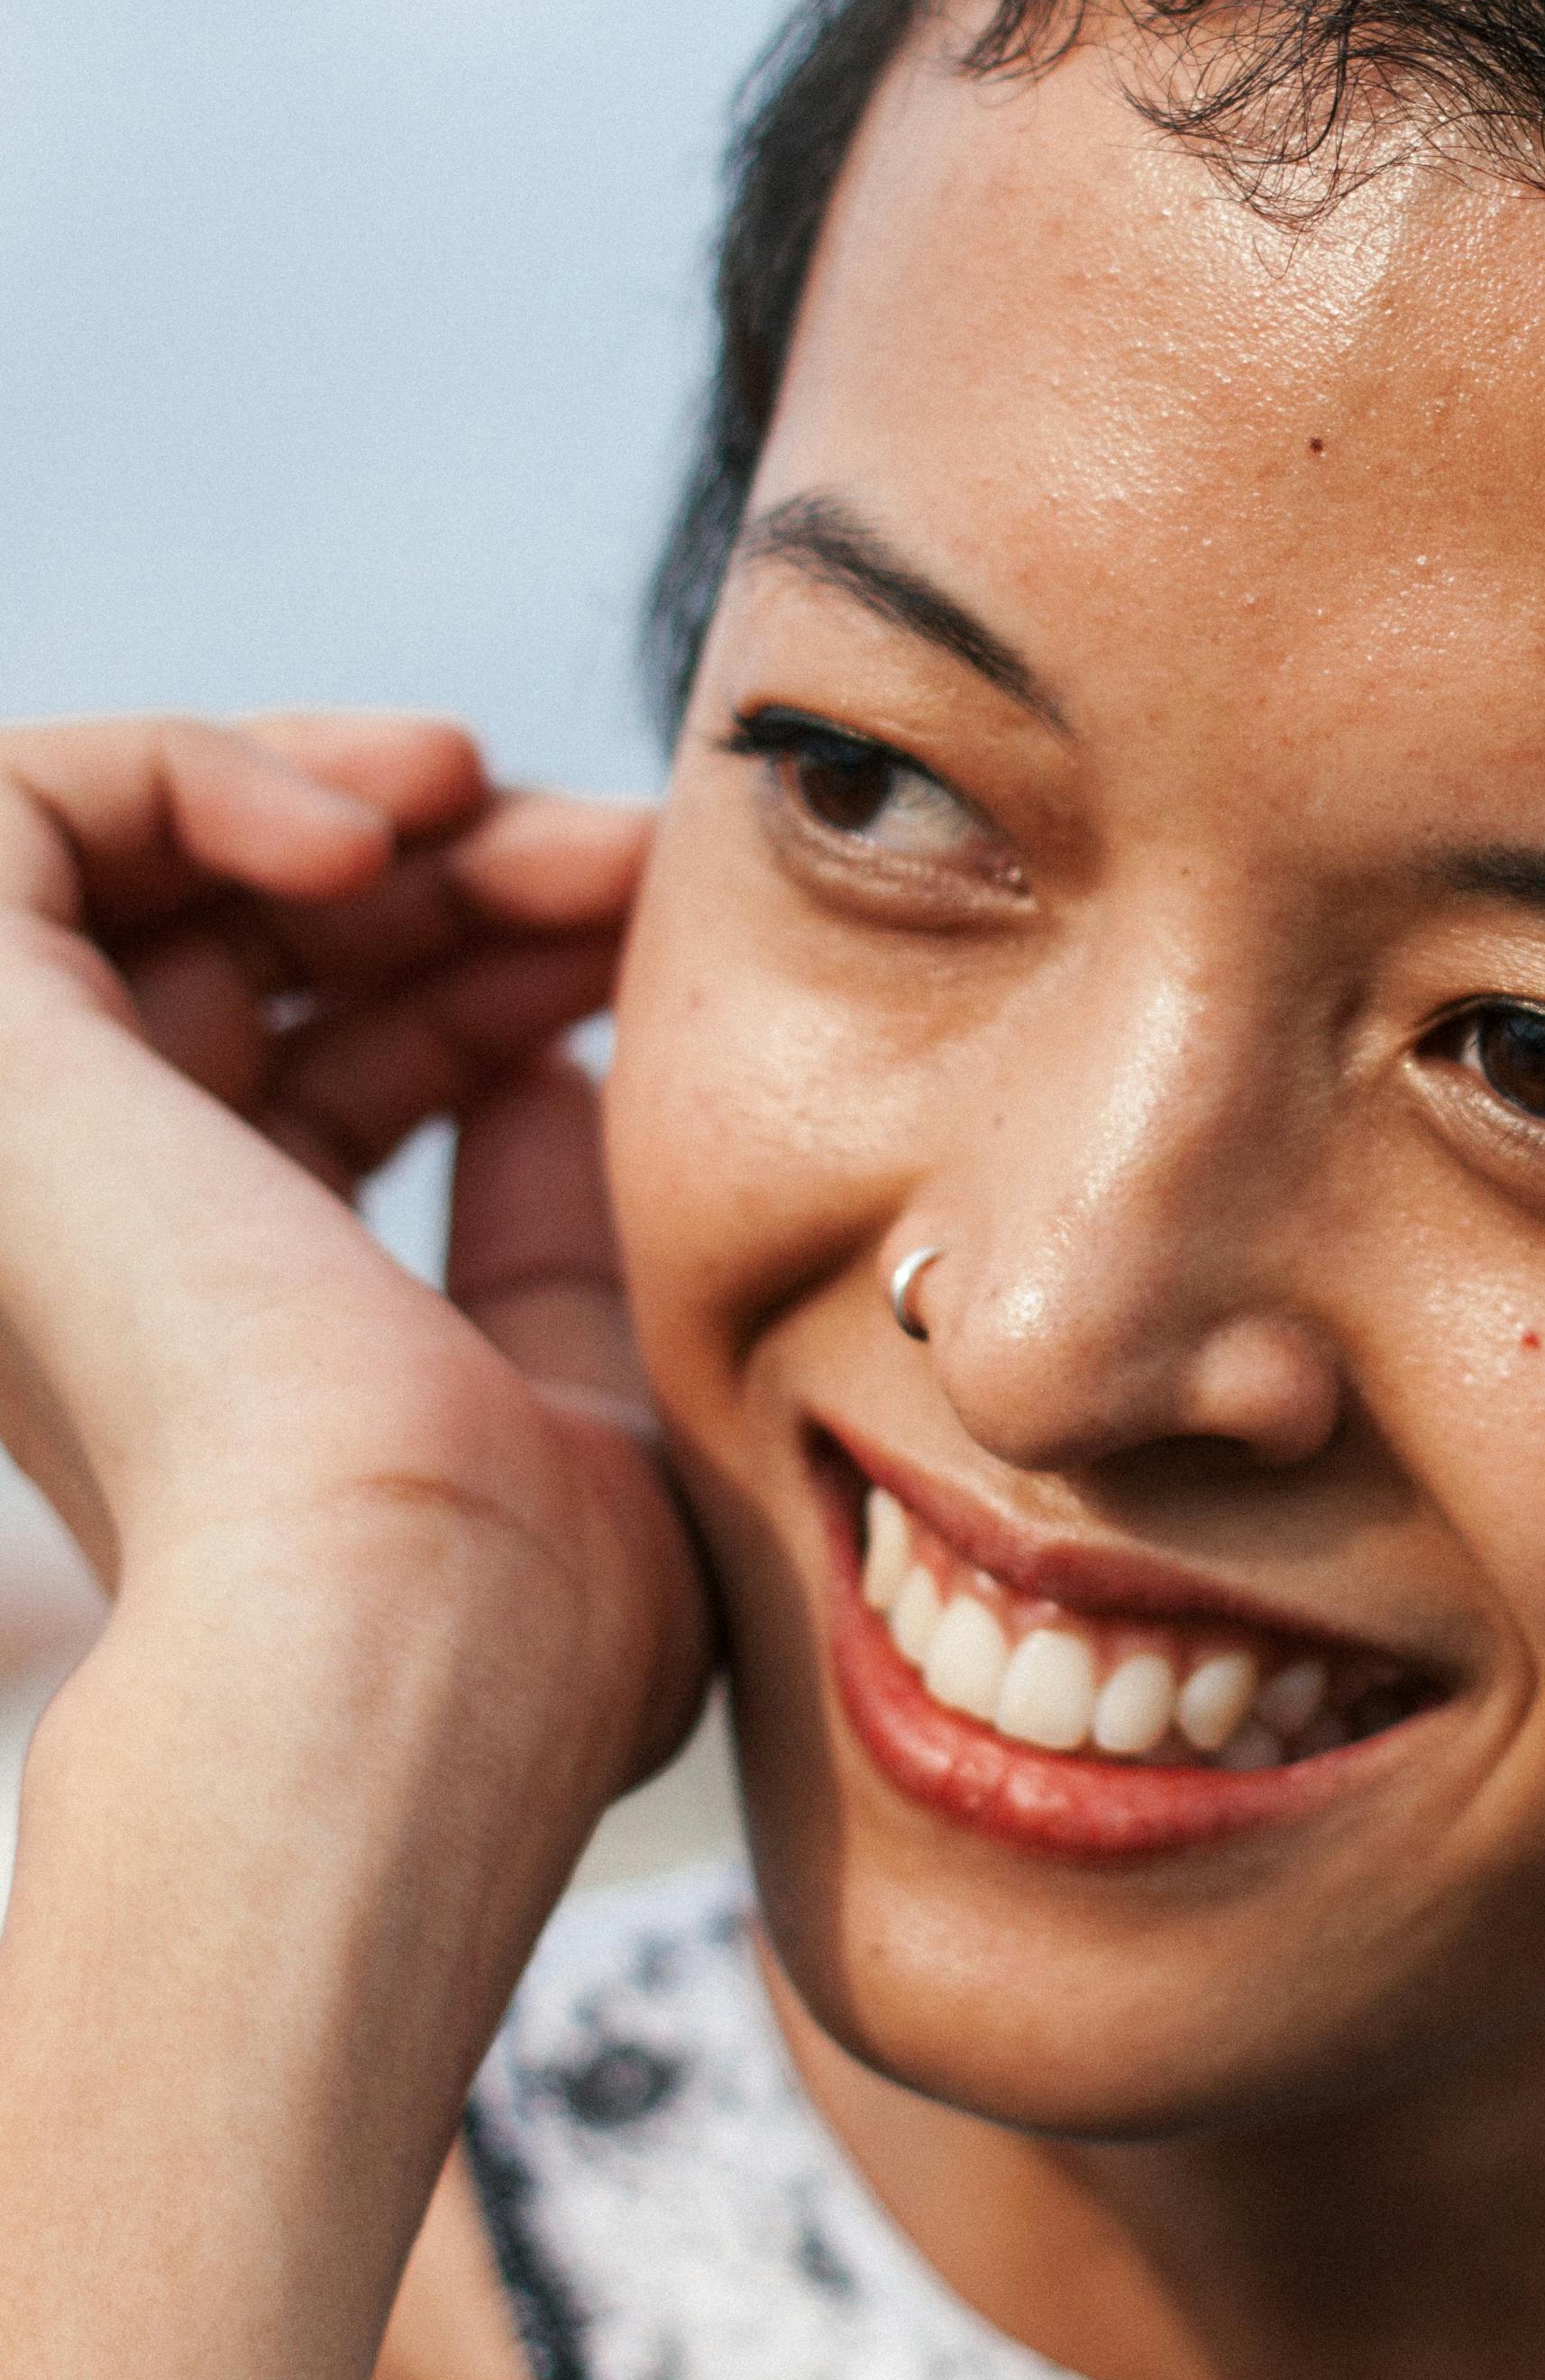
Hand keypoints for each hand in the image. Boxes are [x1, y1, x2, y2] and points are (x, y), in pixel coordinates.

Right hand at [0, 712, 707, 1811]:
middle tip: (619, 856)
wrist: (412, 1614)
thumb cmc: (527, 1583)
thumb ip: (542, 1227)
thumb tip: (550, 1075)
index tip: (647, 929)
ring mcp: (20, 1149)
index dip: (494, 972)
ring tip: (502, 802)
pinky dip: (201, 765)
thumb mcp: (566, 1374)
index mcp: (216, 1331)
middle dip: (457, 867)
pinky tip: (378, 823)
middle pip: (256, 960)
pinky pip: (22, 809)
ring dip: (357, 799)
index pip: (335, 1075)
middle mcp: (92, 1240)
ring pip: (149, 872)